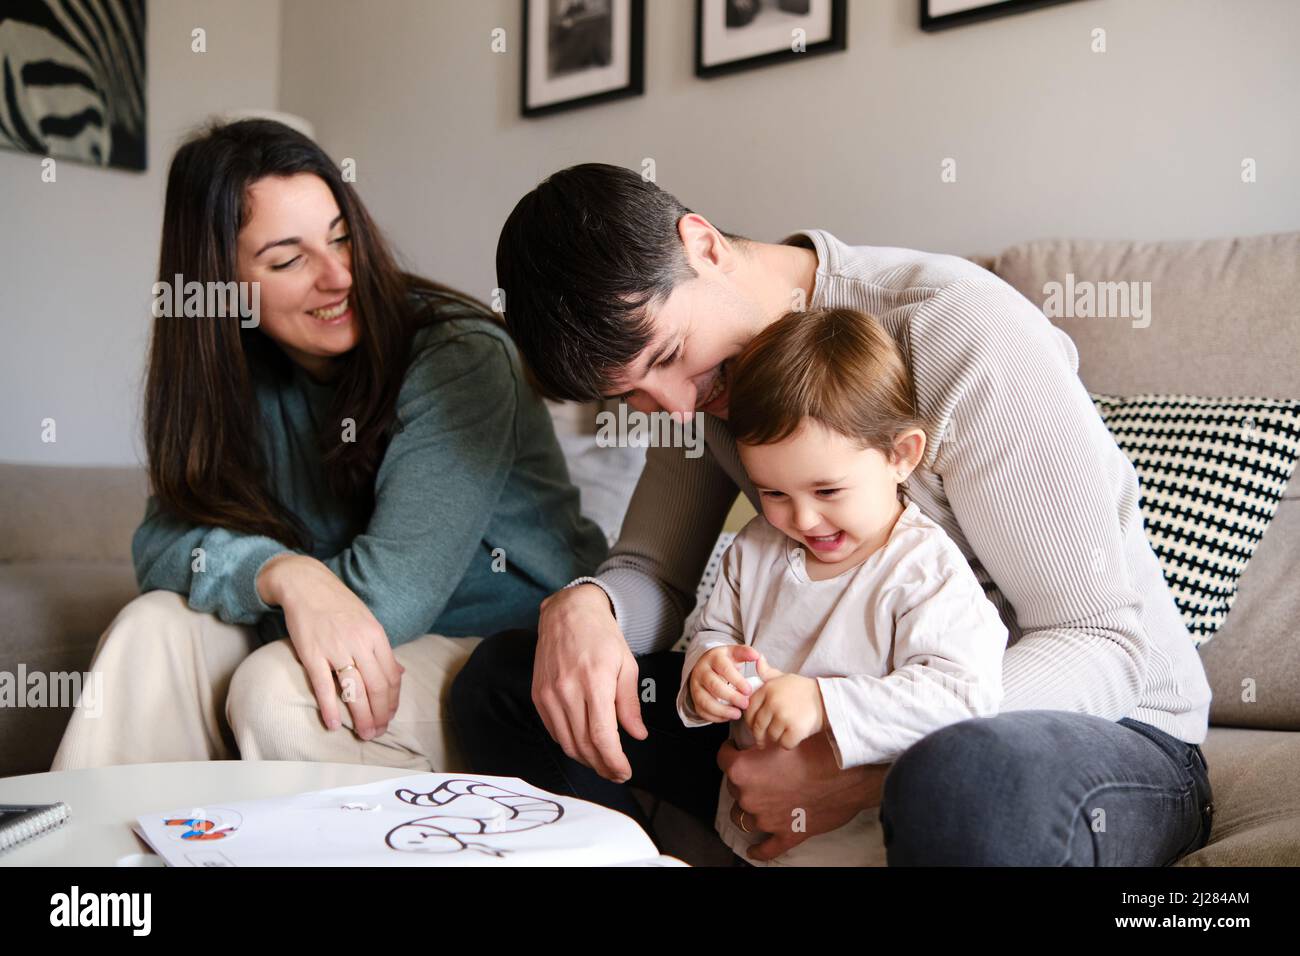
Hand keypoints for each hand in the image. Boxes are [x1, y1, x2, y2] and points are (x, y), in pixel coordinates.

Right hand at [257, 554, 404, 739]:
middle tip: (378, 732)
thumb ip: (382, 649)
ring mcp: (336, 648)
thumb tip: (400, 673)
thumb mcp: (368, 622)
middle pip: (376, 687)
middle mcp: (360, 643)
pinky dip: (329, 708)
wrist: (306, 583)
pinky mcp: (312, 653)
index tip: (389, 716)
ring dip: (361, 717)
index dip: (392, 701)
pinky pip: (323, 686)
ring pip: (355, 690)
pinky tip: (332, 724)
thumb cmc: (339, 605)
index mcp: (376, 635)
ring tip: (364, 733)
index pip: (391, 676)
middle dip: (380, 715)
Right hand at [533, 583, 646, 782]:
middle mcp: (567, 690)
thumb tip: (637, 735)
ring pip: (566, 742)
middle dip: (602, 766)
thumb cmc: (601, 635)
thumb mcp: (626, 664)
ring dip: (585, 759)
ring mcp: (548, 694)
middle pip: (583, 745)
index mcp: (594, 681)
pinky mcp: (538, 695)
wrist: (567, 613)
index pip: (601, 736)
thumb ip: (629, 703)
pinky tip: (583, 745)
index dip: (613, 761)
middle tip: (617, 773)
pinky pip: (553, 730)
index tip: (624, 772)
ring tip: (602, 764)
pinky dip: (569, 743)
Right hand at [688, 644, 760, 721]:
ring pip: (704, 700)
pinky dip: (715, 717)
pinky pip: (701, 710)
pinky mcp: (694, 698)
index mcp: (714, 658)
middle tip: (745, 704)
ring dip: (722, 710)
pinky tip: (728, 717)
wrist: (707, 667)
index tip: (749, 690)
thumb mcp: (735, 653)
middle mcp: (702, 671)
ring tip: (737, 714)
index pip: (724, 668)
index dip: (737, 681)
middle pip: (714, 685)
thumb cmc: (725, 662)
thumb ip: (746, 653)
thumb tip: (757, 656)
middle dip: (731, 697)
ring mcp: (695, 685)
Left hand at [719, 731, 889, 861]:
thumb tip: (757, 734)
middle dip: (744, 779)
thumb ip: (763, 738)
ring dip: (750, 809)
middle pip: (733, 787)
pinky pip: (765, 848)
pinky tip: (753, 849)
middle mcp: (749, 795)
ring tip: (761, 801)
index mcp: (743, 769)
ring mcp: (765, 819)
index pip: (723, 758)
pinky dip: (758, 849)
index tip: (738, 749)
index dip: (731, 751)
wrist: (849, 777)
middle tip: (761, 770)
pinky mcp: (785, 834)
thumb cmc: (819, 752)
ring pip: (743, 817)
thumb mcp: (784, 736)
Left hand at [743, 655, 825, 749]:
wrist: (827, 699)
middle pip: (758, 726)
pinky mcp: (795, 729)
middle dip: (759, 736)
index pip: (749, 710)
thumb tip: (758, 658)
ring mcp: (783, 716)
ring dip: (776, 739)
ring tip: (784, 732)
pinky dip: (788, 744)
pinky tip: (794, 737)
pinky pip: (785, 744)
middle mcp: (773, 702)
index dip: (750, 721)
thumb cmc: (803, 689)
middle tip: (763, 741)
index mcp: (767, 689)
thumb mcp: (784, 677)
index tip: (754, 727)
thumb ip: (767, 672)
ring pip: (771, 736)